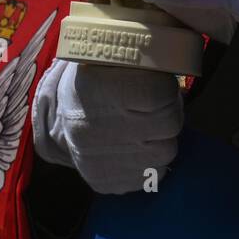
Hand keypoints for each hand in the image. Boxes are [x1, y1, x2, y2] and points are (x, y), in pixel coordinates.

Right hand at [30, 59, 182, 193]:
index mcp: (94, 87)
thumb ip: (143, 57)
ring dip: (163, 138)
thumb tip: (179, 67)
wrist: (60, 116)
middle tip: (157, 106)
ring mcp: (96, 160)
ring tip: (145, 125)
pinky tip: (135, 146)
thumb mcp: (113, 56)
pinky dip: (151, 161)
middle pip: (169, 125)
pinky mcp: (104, 183)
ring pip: (166, 153)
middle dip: (169, 113)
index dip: (166, 88)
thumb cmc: (97, 78)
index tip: (158, 84)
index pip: (159, 94)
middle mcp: (92, 127)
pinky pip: (152, 176)